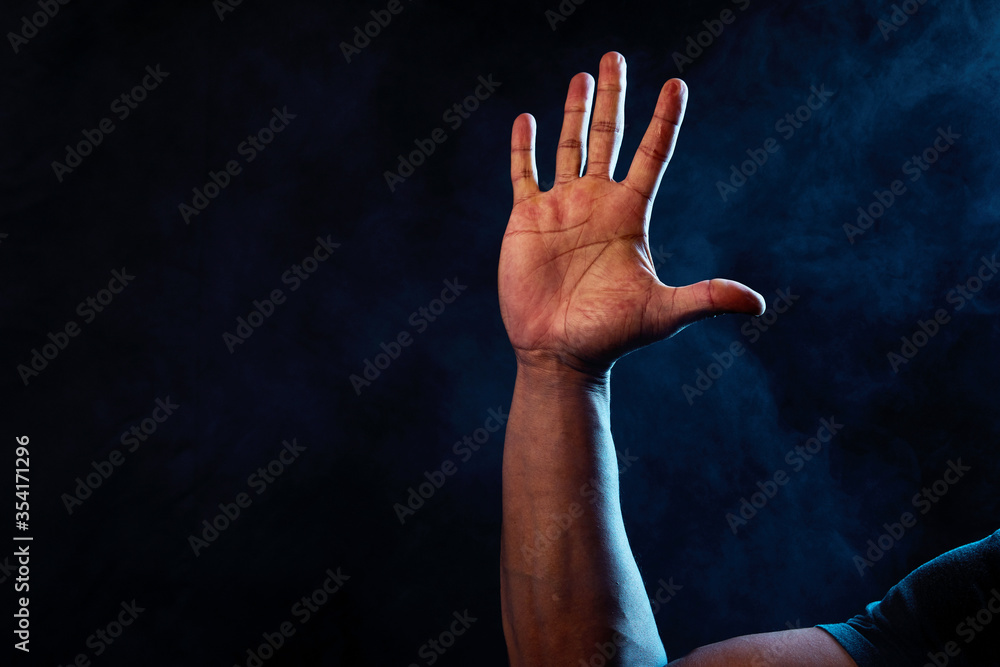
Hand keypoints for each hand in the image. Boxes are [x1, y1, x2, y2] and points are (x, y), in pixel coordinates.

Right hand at [498, 51, 764, 375]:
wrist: (560, 352)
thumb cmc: (611, 335)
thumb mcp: (662, 312)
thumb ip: (704, 298)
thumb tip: (756, 303)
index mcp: (630, 214)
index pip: (652, 156)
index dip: (664, 121)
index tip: (676, 85)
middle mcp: (597, 203)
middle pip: (609, 138)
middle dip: (613, 98)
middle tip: (615, 57)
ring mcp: (561, 209)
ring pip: (569, 147)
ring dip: (575, 112)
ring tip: (582, 77)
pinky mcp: (527, 220)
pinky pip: (524, 174)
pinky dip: (524, 148)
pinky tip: (527, 120)